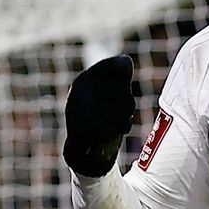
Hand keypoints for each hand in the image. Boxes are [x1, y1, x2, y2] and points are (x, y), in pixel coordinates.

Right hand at [63, 55, 134, 176]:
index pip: (122, 65)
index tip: (122, 85)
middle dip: (128, 110)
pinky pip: (114, 130)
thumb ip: (120, 75)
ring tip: (112, 126)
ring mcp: (79, 107)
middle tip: (116, 115)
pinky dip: (114, 134)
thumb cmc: (103, 115)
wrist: (83, 147)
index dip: (128, 77)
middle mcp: (80, 88)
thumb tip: (125, 61)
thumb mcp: (111, 92)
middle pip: (127, 97)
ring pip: (122, 116)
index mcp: (88, 77)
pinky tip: (103, 134)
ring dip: (124, 125)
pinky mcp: (81, 126)